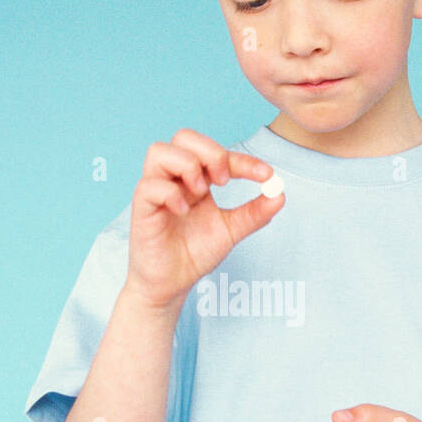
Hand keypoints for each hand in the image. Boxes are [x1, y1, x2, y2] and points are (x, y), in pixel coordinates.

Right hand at [124, 128, 284, 312]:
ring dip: (187, 166)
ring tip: (200, 194)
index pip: (217, 154)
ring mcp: (155, 191)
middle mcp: (174, 179)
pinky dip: (170, 193)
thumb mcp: (231, 231)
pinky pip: (149, 185)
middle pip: (183, 136)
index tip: (266, 175)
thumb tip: (280, 194)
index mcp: (195, 179)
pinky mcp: (141, 209)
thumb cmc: (194, 254)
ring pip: (159, 151)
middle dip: (210, 152)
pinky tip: (183, 211)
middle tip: (224, 181)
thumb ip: (254, 213)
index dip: (244, 160)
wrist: (172, 285)